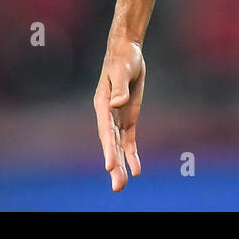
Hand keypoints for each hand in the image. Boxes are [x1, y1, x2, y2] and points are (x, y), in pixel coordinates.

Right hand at [94, 37, 145, 191]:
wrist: (126, 51)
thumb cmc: (123, 58)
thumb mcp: (123, 71)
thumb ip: (120, 89)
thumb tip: (117, 104)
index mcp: (102, 105)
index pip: (106, 131)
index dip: (108, 148)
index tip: (110, 165)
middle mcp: (107, 115)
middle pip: (110, 144)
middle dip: (114, 165)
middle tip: (117, 187)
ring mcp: (117, 118)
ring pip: (118, 146)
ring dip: (120, 165)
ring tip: (121, 186)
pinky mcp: (128, 118)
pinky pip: (129, 140)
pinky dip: (131, 154)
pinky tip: (136, 170)